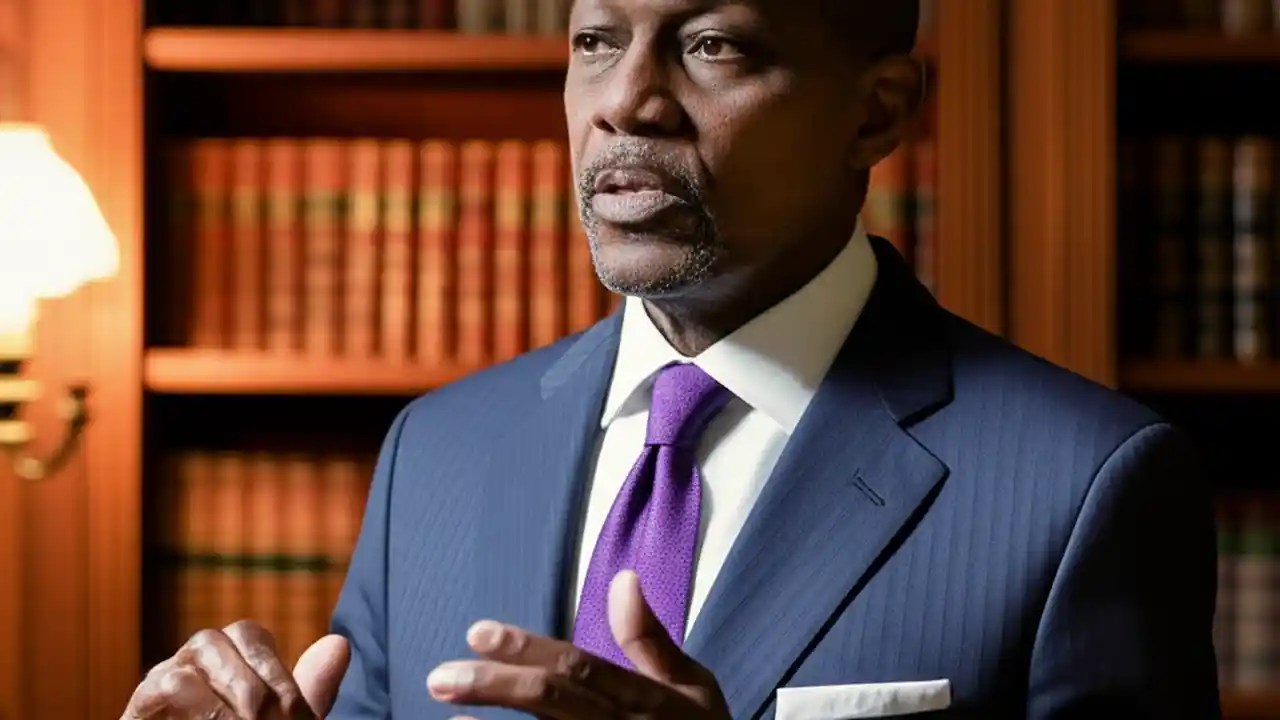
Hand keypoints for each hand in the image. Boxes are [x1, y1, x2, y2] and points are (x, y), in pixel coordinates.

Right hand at [120, 620, 350, 718]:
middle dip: (249, 684)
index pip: (248, 633)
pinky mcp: (136, 713)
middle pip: (213, 638)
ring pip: (184, 663)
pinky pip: (159, 689)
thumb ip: (307, 693)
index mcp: (226, 662)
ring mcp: (158, 688)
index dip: (273, 668)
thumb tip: (340, 643)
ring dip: (221, 701)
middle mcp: (190, 666)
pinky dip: (193, 709)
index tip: (293, 712)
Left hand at [427, 570, 730, 718]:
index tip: (477, 631)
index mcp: (646, 698)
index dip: (526, 649)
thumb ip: (652, 639)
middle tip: (439, 676)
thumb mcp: (695, 687)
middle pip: (552, 703)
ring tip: (447, 714)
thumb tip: (623, 578)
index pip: (578, 668)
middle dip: (493, 688)